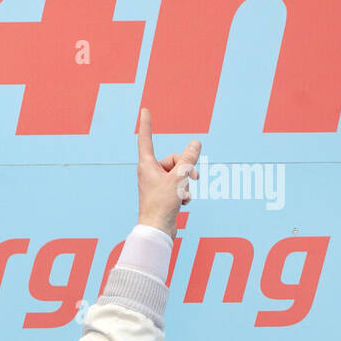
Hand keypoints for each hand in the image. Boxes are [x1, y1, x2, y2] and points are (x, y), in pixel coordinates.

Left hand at [136, 108, 201, 237]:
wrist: (158, 230)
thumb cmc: (162, 205)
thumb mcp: (179, 179)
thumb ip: (189, 159)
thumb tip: (196, 143)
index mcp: (146, 165)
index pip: (146, 139)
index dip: (146, 124)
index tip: (144, 110)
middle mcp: (149, 172)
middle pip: (174, 159)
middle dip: (186, 168)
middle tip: (191, 178)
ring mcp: (156, 183)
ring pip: (179, 173)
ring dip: (186, 183)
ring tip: (182, 195)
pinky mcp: (163, 193)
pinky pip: (179, 185)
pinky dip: (184, 192)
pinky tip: (182, 203)